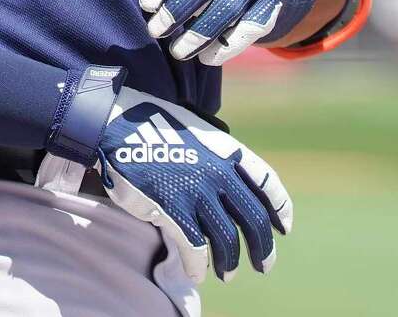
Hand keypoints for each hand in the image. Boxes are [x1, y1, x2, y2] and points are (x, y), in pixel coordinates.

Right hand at [96, 87, 292, 282]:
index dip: (279, 209)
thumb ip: (217, 154)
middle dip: (262, 248)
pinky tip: (197, 273)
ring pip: (226, 240)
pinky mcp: (172, 209)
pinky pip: (193, 248)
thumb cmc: (152, 123)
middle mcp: (218, 173)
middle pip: (253, 220)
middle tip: (263, 265)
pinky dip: (197, 266)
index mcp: (226, 150)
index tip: (282, 227)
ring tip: (229, 273)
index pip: (267, 184)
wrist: (115, 124)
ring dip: (231, 262)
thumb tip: (233, 182)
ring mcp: (196, 192)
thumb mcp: (195, 129)